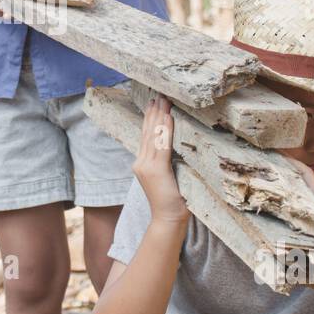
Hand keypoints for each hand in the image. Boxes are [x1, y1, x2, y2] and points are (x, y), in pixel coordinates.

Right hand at [132, 95, 188, 222]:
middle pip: (147, 132)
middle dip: (153, 112)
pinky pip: (162, 144)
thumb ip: (165, 163)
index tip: (153, 103)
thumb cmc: (172, 201)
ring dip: (159, 115)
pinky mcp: (156, 170)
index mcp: (142, 164)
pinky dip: (164, 129)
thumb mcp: (166, 178)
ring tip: (162, 100)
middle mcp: (140, 163)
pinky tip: (167, 117)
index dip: (149, 119)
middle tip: (158, 95)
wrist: (167, 219)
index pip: (145, 136)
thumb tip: (173, 147)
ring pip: (153, 135)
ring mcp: (146, 166)